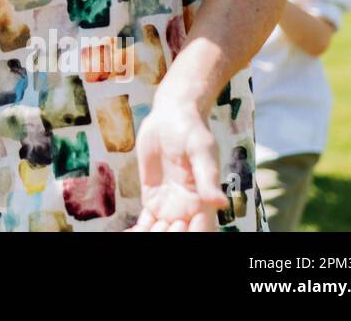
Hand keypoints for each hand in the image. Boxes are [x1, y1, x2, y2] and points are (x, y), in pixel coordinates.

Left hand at [128, 98, 226, 231]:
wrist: (171, 115)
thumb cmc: (192, 131)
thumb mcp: (202, 152)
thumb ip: (208, 178)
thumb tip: (221, 203)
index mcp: (204, 202)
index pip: (200, 230)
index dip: (189, 234)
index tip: (175, 227)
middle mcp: (188, 208)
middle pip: (178, 234)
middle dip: (167, 235)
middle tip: (154, 227)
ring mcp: (168, 204)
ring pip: (160, 231)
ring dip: (151, 234)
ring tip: (137, 232)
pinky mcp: (151, 197)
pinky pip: (145, 221)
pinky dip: (138, 229)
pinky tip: (129, 232)